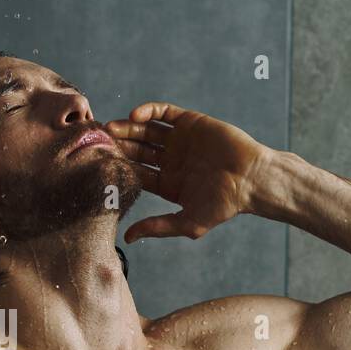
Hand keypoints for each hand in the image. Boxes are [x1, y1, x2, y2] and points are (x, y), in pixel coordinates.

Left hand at [105, 102, 270, 241]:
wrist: (253, 179)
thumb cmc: (225, 204)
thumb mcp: (188, 222)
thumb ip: (158, 227)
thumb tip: (127, 239)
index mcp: (166, 183)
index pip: (135, 173)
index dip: (118, 169)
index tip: (100, 167)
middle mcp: (170, 160)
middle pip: (136, 150)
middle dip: (118, 146)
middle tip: (97, 143)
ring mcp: (179, 140)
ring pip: (145, 130)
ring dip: (127, 128)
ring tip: (110, 128)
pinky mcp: (189, 122)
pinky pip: (164, 112)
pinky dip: (148, 111)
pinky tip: (135, 116)